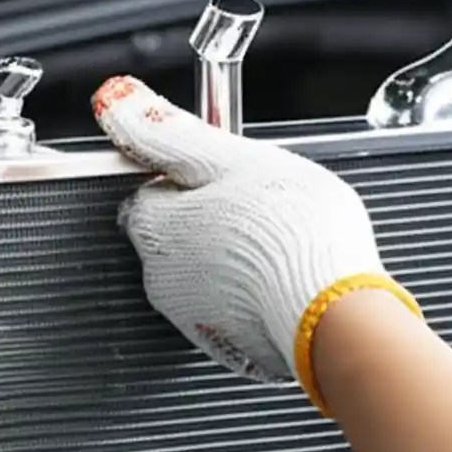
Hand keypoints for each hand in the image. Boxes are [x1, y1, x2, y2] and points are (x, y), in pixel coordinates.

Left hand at [91, 76, 420, 409]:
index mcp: (154, 228)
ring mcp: (195, 321)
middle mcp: (161, 280)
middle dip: (215, 219)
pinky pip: (238, 310)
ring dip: (236, 258)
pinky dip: (257, 294)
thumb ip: (168, 131)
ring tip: (283, 246)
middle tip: (263, 207)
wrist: (334, 312)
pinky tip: (288, 280)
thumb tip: (117, 101)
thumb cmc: (288, 233)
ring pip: (209, 274)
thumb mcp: (227, 157)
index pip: (154, 190)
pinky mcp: (231, 350)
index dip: (194, 175)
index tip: (228, 174)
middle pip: (179, 234)